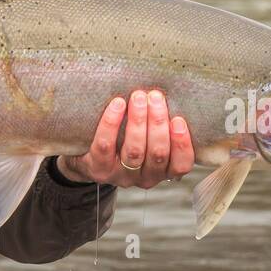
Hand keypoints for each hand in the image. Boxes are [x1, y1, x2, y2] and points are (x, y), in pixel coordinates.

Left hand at [56, 90, 193, 188]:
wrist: (88, 156)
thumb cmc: (126, 139)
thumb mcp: (149, 138)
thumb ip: (161, 124)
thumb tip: (169, 92)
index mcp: (164, 170)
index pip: (181, 165)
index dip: (182, 144)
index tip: (179, 119)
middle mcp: (145, 177)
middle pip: (157, 153)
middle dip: (158, 122)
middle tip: (155, 96)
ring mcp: (121, 175)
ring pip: (134, 150)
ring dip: (138, 121)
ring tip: (138, 97)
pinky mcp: (100, 168)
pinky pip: (106, 145)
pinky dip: (111, 123)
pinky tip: (117, 104)